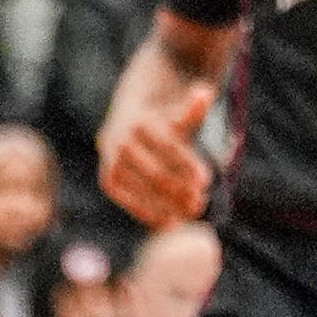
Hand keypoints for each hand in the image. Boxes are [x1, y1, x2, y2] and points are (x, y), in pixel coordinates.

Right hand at [101, 78, 213, 227]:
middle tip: (201, 203)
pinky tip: (169, 223)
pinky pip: (128, 201)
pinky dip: (148, 213)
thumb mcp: (177, 111)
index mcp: (142, 121)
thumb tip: (205, 94)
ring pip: (143, 190)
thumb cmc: (162, 118)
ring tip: (191, 214)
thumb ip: (193, 108)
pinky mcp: (108, 180)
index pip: (169, 147)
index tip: (208, 181)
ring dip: (168, 205)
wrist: (126, 119)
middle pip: (156, 172)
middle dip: (180, 190)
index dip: (188, 164)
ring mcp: (113, 161)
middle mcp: (123, 141)